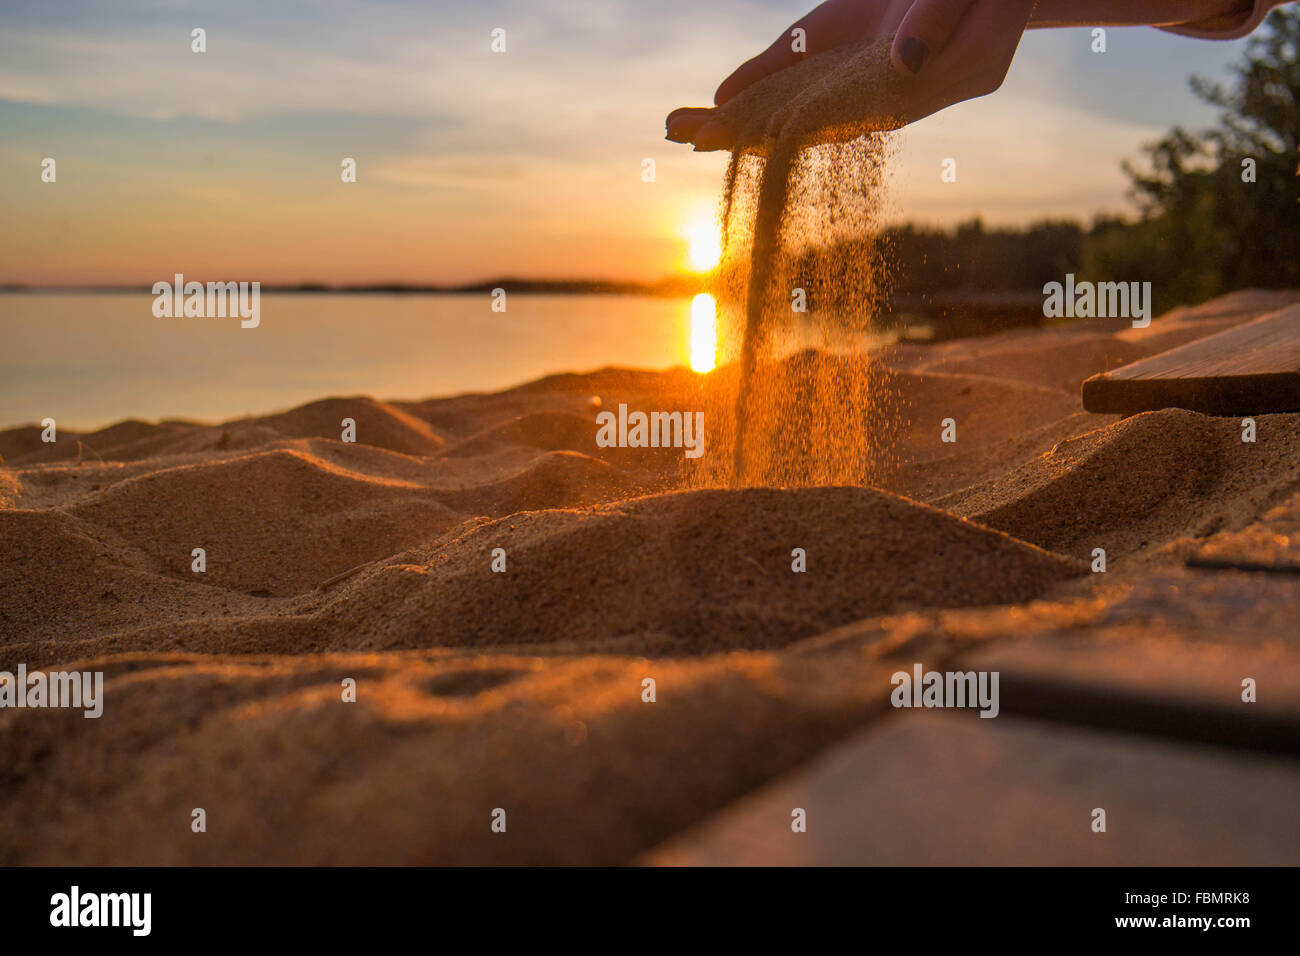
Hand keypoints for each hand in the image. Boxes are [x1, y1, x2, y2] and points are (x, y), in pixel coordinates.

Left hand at [666, 0, 1038, 149]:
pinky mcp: (843, 52)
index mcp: (914, 92)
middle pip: (803, 124)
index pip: (845, 118)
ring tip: (678, 128)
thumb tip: (902, 66)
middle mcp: (877, 96)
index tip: (744, 145)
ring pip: (788, 104)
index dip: (793, 132)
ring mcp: (855, 77)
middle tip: (686, 136)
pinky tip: (715, 106)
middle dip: (743, 132)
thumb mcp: (973, 1)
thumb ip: (938, 27)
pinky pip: (795, 72)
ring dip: (735, 119)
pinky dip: (755, 87)